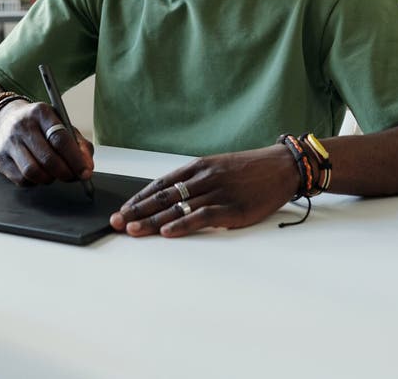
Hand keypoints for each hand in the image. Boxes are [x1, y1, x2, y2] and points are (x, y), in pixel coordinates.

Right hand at [0, 100, 93, 186]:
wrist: (7, 118)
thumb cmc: (41, 125)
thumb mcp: (62, 124)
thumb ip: (78, 144)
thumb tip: (87, 168)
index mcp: (41, 112)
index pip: (61, 139)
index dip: (76, 159)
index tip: (85, 172)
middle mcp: (23, 126)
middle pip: (48, 158)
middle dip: (65, 173)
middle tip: (73, 176)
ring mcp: (9, 143)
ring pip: (33, 172)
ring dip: (49, 179)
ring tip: (55, 174)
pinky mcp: (0, 159)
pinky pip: (21, 180)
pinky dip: (35, 182)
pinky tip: (39, 172)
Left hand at [109, 145, 299, 237]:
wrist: (281, 167)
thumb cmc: (249, 170)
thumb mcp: (218, 167)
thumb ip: (196, 181)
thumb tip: (171, 196)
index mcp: (199, 167)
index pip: (161, 183)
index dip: (140, 197)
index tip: (123, 209)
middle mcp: (204, 178)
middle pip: (163, 196)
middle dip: (138, 210)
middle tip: (117, 222)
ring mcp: (217, 193)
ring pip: (178, 207)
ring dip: (153, 220)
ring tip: (133, 230)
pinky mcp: (232, 209)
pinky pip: (202, 216)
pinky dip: (182, 224)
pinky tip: (168, 232)